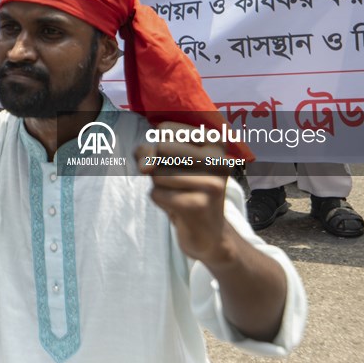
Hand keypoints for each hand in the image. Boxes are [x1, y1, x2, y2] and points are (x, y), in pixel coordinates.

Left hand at [136, 122, 234, 264]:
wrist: (209, 233)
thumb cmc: (186, 189)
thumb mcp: (168, 162)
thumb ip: (149, 152)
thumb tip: (145, 165)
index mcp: (215, 142)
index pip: (165, 129)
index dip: (160, 147)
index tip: (180, 162)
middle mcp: (218, 160)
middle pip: (161, 149)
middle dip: (159, 167)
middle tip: (179, 182)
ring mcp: (210, 183)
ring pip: (157, 173)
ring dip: (159, 186)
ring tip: (179, 194)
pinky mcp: (197, 205)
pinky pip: (156, 193)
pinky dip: (159, 200)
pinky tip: (178, 207)